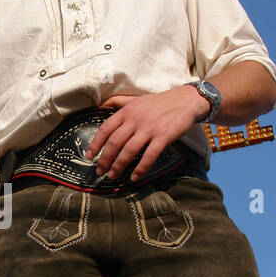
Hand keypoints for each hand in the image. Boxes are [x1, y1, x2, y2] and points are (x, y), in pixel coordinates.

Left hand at [86, 88, 206, 181]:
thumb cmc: (158, 102)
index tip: (89, 156)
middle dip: (105, 160)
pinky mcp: (163, 137)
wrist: (185, 100)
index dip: (95, 144)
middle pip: (114, 143)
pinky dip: (140, 169)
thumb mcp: (136, 99)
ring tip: (113, 176)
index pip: (105, 129)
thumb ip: (119, 102)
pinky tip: (135, 177)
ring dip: (119, 166)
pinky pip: (149, 156)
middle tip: (100, 172)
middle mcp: (135, 120)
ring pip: (129, 151)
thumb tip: (102, 104)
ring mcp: (149, 128)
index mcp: (127, 111)